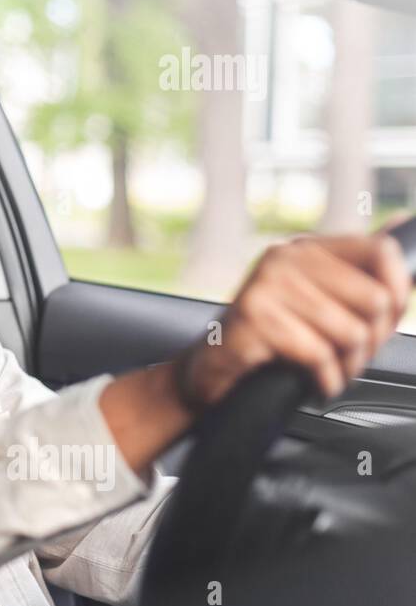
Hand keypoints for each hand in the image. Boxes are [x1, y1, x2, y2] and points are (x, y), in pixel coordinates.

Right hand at [175, 233, 411, 410]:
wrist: (209, 371)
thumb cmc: (269, 340)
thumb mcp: (318, 301)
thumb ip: (361, 271)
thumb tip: (400, 222)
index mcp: (305, 249)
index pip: (381, 250)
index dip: (399, 291)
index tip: (387, 321)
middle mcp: (285, 259)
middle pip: (374, 299)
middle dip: (372, 342)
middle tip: (350, 357)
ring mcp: (267, 285)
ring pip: (351, 332)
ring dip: (349, 367)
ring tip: (331, 372)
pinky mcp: (255, 317)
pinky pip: (319, 354)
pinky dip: (326, 381)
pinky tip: (315, 383)